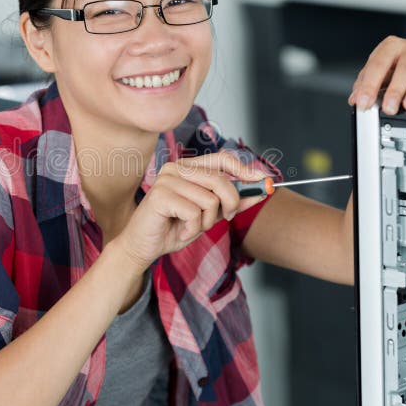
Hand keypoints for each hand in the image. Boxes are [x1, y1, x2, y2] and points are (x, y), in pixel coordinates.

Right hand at [116, 151, 267, 270]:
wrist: (143, 247)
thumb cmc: (174, 228)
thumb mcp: (209, 215)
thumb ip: (232, 202)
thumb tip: (260, 192)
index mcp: (188, 166)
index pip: (222, 158)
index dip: (244, 169)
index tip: (263, 181)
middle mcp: (176, 167)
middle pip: (221, 180)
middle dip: (230, 204)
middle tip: (223, 219)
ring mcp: (167, 179)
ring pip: (210, 199)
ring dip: (207, 221)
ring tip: (191, 227)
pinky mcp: (160, 195)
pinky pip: (194, 212)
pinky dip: (193, 228)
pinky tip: (180, 231)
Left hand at [348, 36, 405, 114]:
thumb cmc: (394, 65)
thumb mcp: (377, 73)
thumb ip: (364, 85)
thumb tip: (355, 99)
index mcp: (390, 46)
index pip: (377, 65)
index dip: (370, 85)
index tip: (364, 102)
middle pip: (403, 68)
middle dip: (395, 91)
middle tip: (389, 107)